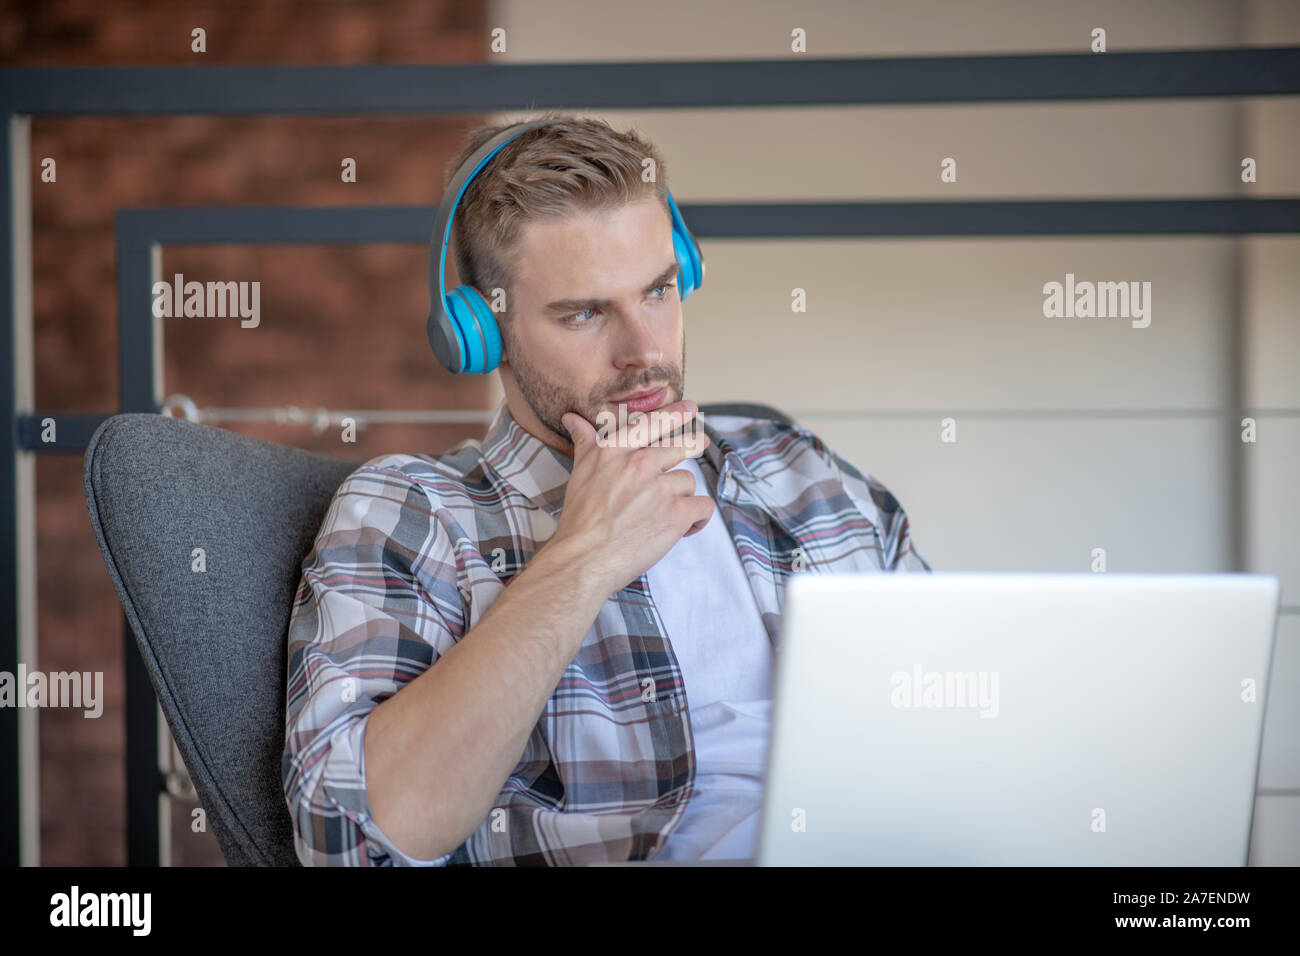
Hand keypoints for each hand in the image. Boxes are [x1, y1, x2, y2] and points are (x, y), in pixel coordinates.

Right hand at [549, 400, 714, 595]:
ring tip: (665, 513)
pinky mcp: (677, 513)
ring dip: (681, 497)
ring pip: (688, 481)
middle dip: (693, 444)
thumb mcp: (579, 471)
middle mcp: (640, 462)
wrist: (583, 557)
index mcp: (616, 449)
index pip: (652, 422)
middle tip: (701, 443)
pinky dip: (698, 519)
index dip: (675, 413)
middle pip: (680, 446)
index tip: (691, 408)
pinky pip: (702, 507)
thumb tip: (573, 419)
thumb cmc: (579, 518)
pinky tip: (687, 527)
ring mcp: (661, 487)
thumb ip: (584, 442)